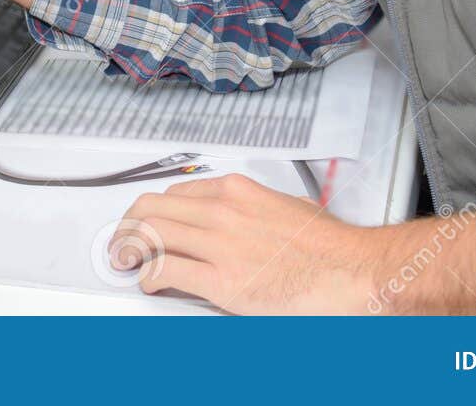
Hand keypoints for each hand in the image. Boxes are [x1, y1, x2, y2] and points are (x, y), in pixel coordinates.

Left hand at [110, 172, 475, 313]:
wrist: (352, 273)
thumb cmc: (328, 248)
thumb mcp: (285, 208)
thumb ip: (252, 209)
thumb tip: (236, 220)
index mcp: (237, 192)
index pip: (176, 192)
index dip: (155, 209)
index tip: (148, 221)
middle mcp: (223, 212)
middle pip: (152, 207)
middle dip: (130, 225)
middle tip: (123, 241)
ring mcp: (220, 245)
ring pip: (151, 234)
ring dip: (129, 248)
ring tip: (124, 261)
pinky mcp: (222, 281)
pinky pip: (167, 271)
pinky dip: (149, 277)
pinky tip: (149, 283)